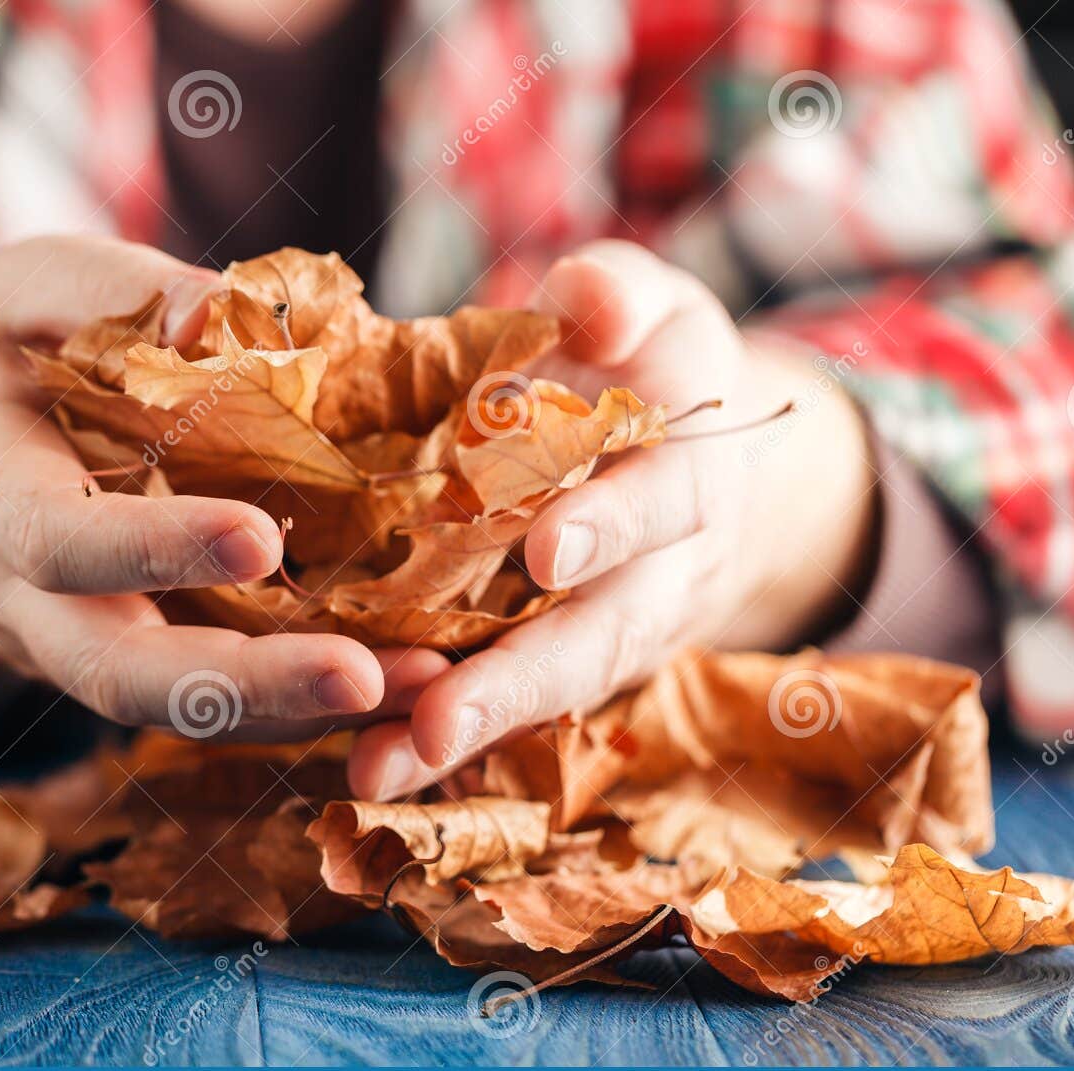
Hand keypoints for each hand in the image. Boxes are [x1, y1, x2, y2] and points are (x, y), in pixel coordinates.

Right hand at [0, 236, 446, 736]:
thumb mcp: (19, 297)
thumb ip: (109, 292)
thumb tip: (223, 308)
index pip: (61, 541)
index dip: (152, 548)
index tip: (259, 539)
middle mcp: (35, 604)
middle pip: (124, 678)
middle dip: (243, 687)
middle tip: (362, 679)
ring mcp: (85, 651)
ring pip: (179, 717)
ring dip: (298, 714)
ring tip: (423, 689)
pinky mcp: (139, 665)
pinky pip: (216, 709)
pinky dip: (304, 708)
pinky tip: (404, 686)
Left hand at [346, 240, 878, 798]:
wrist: (705, 457)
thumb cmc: (658, 365)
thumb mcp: (656, 309)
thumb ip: (622, 296)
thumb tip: (590, 304)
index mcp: (688, 472)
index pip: (660, 500)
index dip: (611, 524)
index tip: (548, 551)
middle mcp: (660, 573)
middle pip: (598, 639)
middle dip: (518, 682)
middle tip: (436, 723)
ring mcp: (612, 629)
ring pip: (545, 693)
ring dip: (464, 735)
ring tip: (374, 771)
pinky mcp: (562, 657)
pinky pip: (510, 704)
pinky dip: (443, 736)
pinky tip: (368, 764)